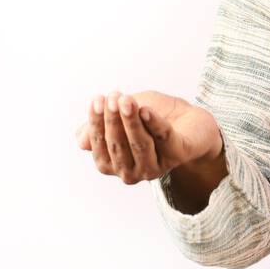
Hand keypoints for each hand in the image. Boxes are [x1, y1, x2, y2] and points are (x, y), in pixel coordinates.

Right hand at [75, 90, 221, 184]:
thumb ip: (100, 129)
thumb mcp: (121, 119)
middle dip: (113, 119)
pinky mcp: (177, 155)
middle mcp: (132, 172)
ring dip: (131, 121)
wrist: (188, 119)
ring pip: (140, 144)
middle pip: (118, 145)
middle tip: (113, 96)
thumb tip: (81, 140)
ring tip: (126, 100)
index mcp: (112, 165)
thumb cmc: (149, 118)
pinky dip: (154, 123)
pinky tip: (146, 110)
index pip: (99, 145)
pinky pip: (163, 138)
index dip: (96, 122)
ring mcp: (156, 167)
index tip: (97, 99)